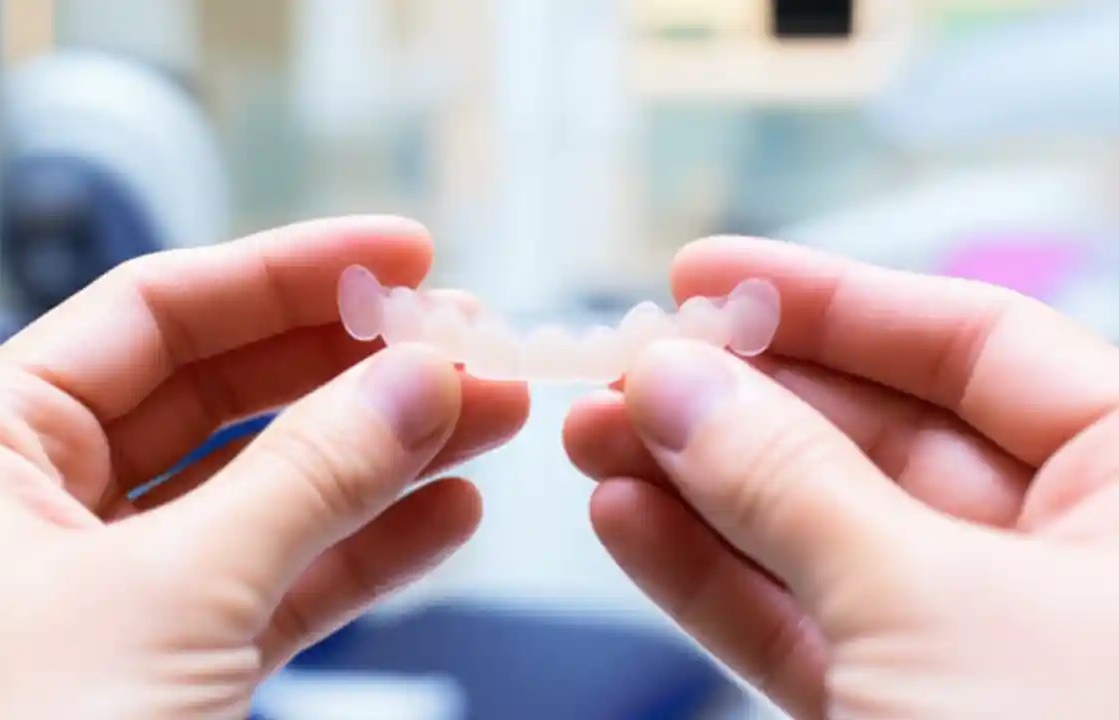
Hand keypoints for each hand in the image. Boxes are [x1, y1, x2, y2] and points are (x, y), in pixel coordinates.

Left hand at [0, 216, 528, 719]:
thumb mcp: (177, 596)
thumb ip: (309, 475)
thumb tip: (420, 379)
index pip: (156, 310)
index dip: (288, 272)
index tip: (400, 254)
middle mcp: (45, 505)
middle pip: (225, 390)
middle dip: (351, 365)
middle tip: (463, 338)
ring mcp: (116, 587)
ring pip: (270, 484)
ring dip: (383, 451)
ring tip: (487, 415)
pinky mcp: (175, 662)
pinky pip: (286, 575)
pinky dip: (370, 547)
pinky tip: (445, 511)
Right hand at [564, 237, 1118, 718]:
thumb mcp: (927, 604)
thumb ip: (790, 479)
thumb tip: (680, 375)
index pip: (976, 344)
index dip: (831, 299)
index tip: (708, 273)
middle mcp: (1074, 558)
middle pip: (881, 435)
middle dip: (742, 400)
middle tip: (629, 367)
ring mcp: (982, 646)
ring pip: (823, 534)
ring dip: (701, 485)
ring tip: (597, 438)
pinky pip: (804, 626)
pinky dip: (713, 580)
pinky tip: (631, 522)